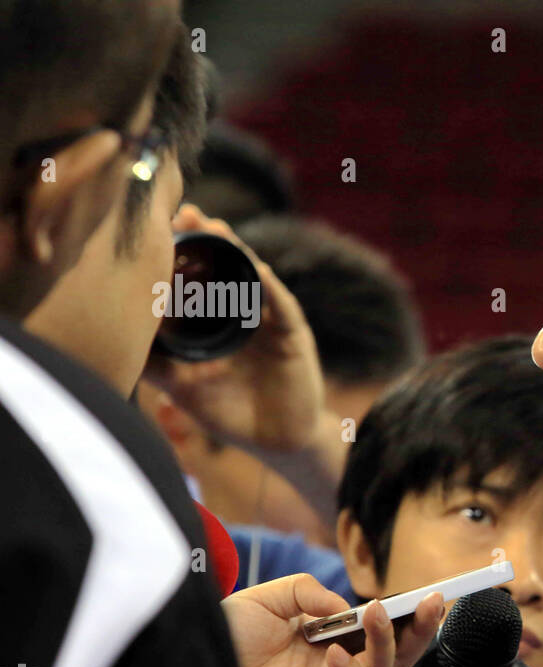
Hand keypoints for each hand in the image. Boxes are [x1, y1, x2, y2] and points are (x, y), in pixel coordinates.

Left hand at [144, 204, 327, 454]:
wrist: (276, 442)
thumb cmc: (232, 412)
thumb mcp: (183, 386)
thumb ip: (155, 364)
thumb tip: (113, 341)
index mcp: (215, 321)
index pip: (196, 277)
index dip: (179, 253)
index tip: (155, 228)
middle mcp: (242, 313)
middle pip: (225, 266)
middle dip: (206, 238)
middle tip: (184, 213)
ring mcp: (269, 320)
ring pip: (253, 276)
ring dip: (237, 251)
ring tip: (217, 229)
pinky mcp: (293, 334)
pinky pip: (282, 306)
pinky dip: (270, 288)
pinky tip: (258, 271)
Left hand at [222, 573, 444, 666]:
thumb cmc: (227, 645)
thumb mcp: (264, 600)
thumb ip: (305, 592)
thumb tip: (344, 607)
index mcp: (330, 639)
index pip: (379, 627)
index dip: (407, 613)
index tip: (430, 594)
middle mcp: (337, 666)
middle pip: (395, 652)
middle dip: (420, 629)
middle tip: (433, 603)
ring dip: (386, 641)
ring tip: (375, 614)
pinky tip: (334, 655)